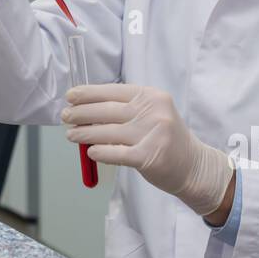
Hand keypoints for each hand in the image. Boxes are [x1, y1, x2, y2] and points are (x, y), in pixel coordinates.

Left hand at [62, 84, 234, 217]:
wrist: (193, 166)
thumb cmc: (165, 138)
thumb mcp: (152, 115)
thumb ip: (125, 110)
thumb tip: (87, 109)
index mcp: (152, 96)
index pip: (113, 90)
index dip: (89, 93)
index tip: (71, 96)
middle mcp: (153, 112)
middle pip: (107, 110)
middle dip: (81, 113)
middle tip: (65, 116)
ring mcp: (152, 134)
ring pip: (107, 132)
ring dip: (84, 133)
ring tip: (70, 135)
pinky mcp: (149, 157)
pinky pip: (116, 153)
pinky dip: (99, 152)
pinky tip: (90, 152)